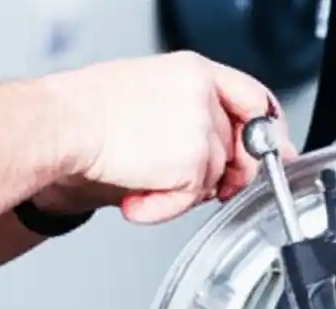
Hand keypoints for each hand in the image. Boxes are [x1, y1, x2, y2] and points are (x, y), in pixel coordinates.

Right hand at [43, 51, 297, 223]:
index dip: (269, 132)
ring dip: (178, 192)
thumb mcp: (151, 93)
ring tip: (139, 180)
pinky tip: (136, 197)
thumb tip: (230, 154)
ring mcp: (201, 129)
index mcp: (194, 72)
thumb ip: (196, 116)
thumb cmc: (87, 111)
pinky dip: (163, 209)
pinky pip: (192, 201)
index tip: (276, 154)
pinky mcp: (194, 163)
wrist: (58, 125)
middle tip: (185, 185)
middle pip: (238, 149)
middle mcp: (203, 97)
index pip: (254, 99)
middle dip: (220, 176)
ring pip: (214, 178)